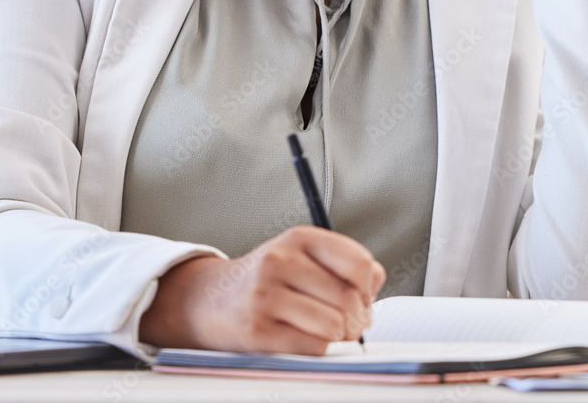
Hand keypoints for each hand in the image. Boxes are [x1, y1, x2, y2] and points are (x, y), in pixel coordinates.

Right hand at [138, 226, 385, 354]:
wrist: (211, 298)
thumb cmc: (266, 278)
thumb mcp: (302, 255)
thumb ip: (343, 262)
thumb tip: (376, 281)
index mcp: (299, 238)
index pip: (358, 262)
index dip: (369, 288)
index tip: (363, 297)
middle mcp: (281, 260)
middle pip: (348, 299)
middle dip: (357, 319)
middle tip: (349, 323)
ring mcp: (266, 295)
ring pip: (334, 325)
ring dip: (340, 337)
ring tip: (330, 332)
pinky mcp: (257, 330)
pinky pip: (313, 348)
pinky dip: (319, 350)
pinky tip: (307, 339)